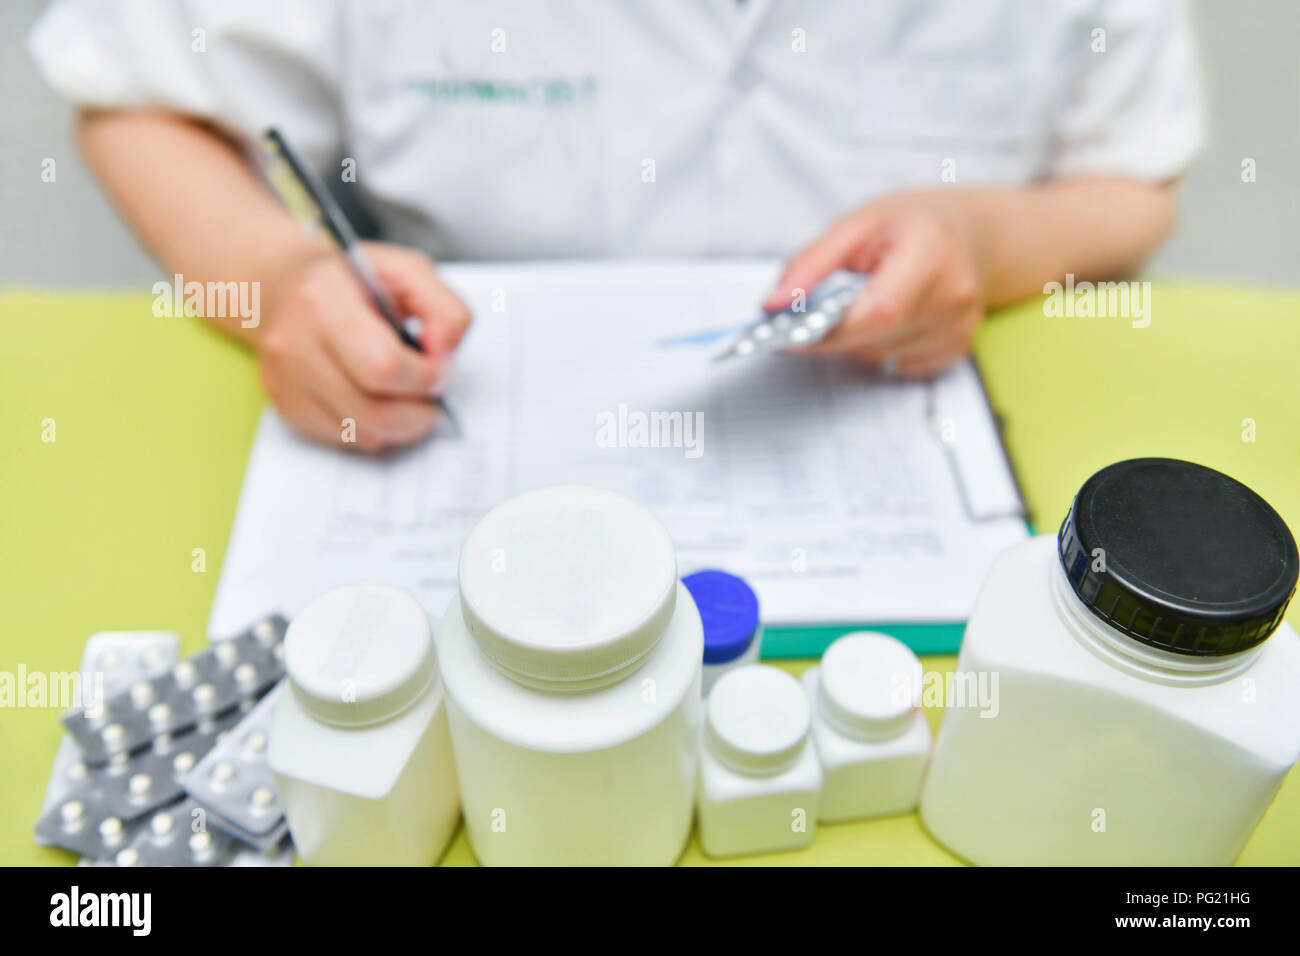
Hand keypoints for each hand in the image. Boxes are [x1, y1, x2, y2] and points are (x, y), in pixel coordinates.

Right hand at [255, 242, 470, 451]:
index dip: (424, 376)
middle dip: (418, 410)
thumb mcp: (407, 272)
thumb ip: (444, 309)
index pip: (384, 365)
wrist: (283, 288)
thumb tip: (443, 355)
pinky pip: (347, 439)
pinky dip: (375, 428)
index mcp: (323, 298)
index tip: (437, 367)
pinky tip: (377, 398)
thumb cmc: (351, 281)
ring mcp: (286, 380)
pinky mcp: (287, 407)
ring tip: (409, 395)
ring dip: (402, 424)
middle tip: (429, 391)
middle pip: (374, 411)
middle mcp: (295, 342)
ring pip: (364, 433)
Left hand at [763, 192, 987, 377]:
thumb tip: (773, 305)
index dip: (829, 328)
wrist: (970, 235)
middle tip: (812, 315)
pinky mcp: (957, 351)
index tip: (788, 332)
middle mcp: (953, 294)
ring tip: (864, 301)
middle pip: (875, 339)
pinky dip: (879, 347)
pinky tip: (889, 318)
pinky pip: (896, 365)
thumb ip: (811, 265)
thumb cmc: (910, 225)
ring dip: (857, 340)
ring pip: (880, 357)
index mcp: (931, 251)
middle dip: (833, 333)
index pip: (878, 310)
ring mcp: (959, 328)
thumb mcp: (856, 224)